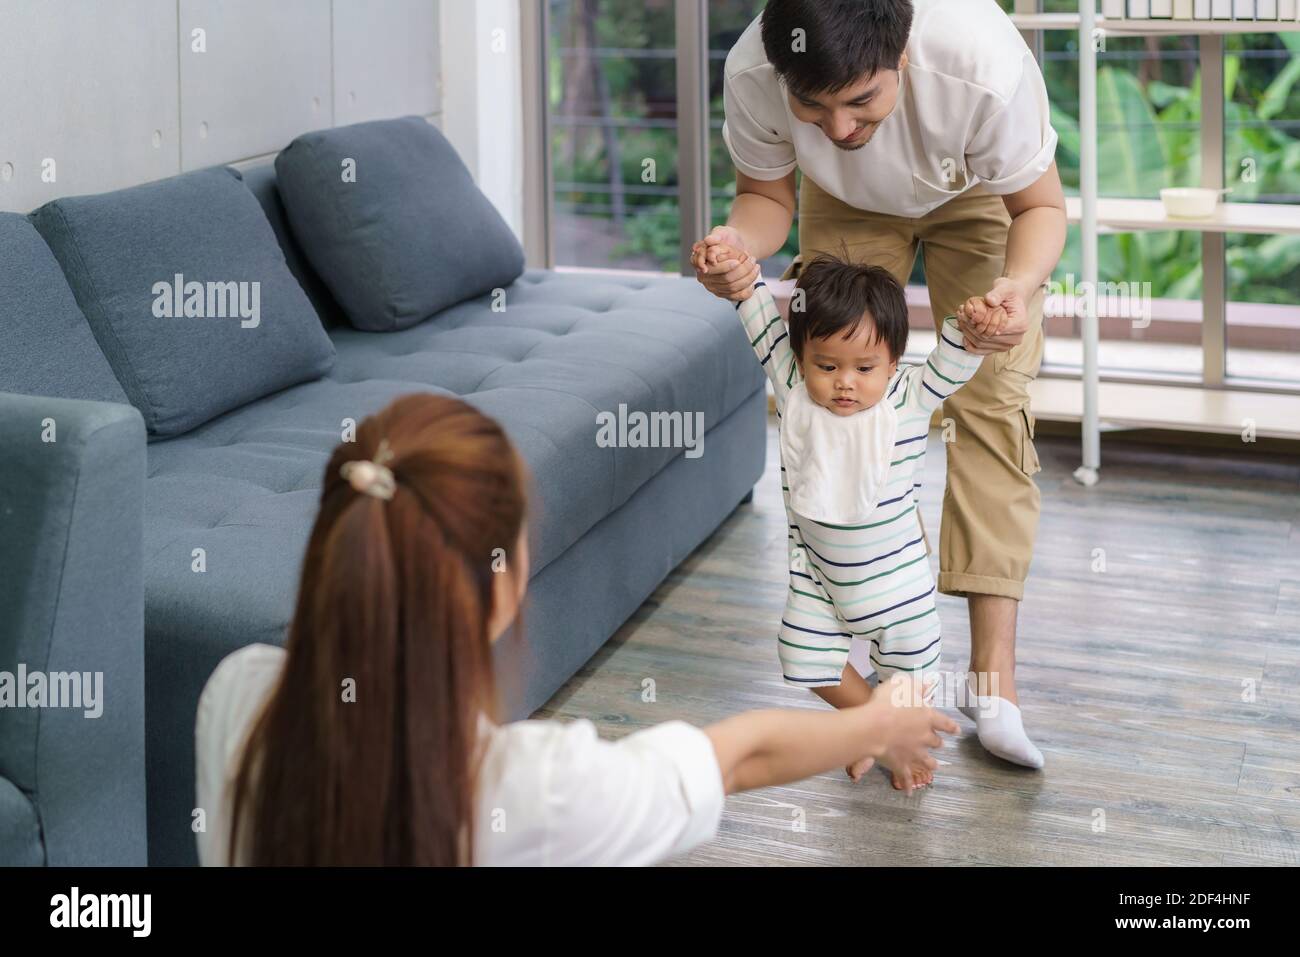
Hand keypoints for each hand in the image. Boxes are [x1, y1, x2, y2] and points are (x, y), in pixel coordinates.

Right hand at [691, 225, 759, 301]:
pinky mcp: (722, 293)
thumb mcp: (723, 232)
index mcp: (699, 261)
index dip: (723, 267)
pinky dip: (746, 291)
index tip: (737, 262)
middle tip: (752, 260)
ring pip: (731, 287)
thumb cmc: (728, 237)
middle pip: (724, 279)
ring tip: (756, 266)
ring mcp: (712, 286)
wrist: (737, 246)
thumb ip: (716, 235)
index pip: (710, 269)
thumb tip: (708, 240)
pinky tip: (753, 284)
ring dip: (747, 278)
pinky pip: (734, 296)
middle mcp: (703, 276)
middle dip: (741, 270)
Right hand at [859, 675, 957, 792]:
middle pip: (936, 743)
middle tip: (940, 745)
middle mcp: (925, 737)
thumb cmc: (888, 702)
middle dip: (938, 744)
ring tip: (935, 767)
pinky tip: (910, 792)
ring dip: (931, 764)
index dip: (951, 726)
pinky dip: (908, 785)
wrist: (874, 726)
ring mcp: (913, 753)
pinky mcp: (900, 764)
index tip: (957, 730)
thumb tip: (931, 684)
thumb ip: (918, 685)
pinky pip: (906, 777)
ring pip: (927, 761)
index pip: (945, 723)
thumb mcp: (904, 684)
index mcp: (927, 718)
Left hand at [956, 277, 1030, 355]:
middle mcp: (1015, 338)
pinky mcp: (1000, 348)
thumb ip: (998, 293)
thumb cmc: (1011, 292)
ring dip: (968, 334)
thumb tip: (990, 300)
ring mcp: (1008, 345)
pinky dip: (970, 343)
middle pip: (986, 338)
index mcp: (1020, 324)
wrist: (1015, 298)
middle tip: (960, 316)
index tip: (967, 314)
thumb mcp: (1005, 287)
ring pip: (981, 344)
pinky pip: (982, 350)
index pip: (994, 329)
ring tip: (961, 321)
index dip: (979, 322)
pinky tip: (964, 334)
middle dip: (970, 327)